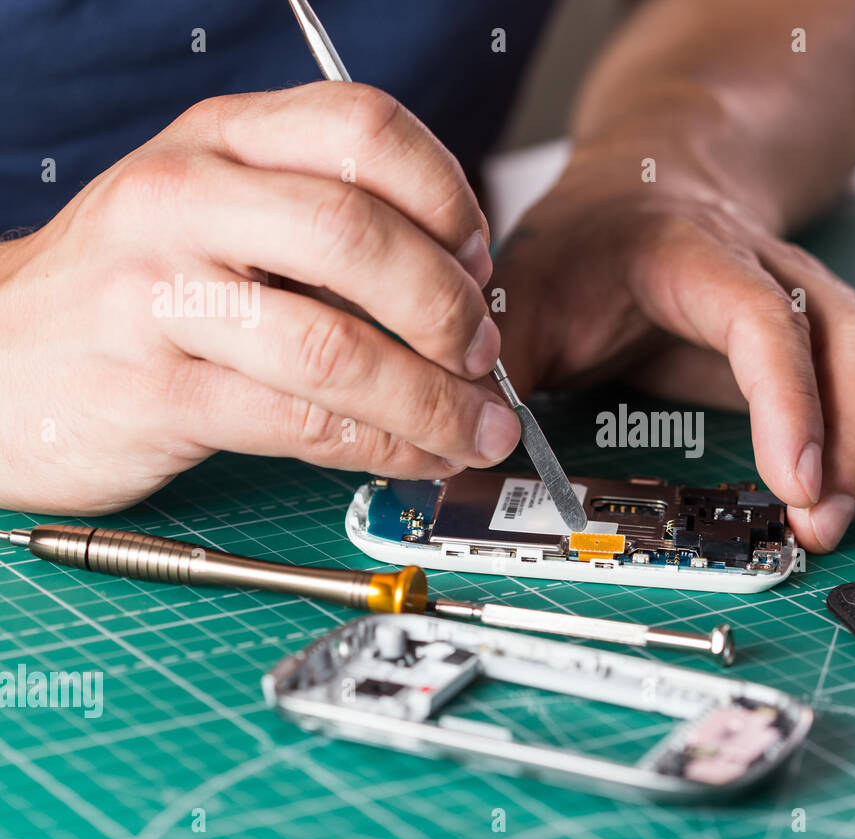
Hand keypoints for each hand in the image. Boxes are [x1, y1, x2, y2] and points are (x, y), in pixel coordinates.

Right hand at [0, 81, 518, 514]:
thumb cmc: (130, 289)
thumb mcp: (216, 214)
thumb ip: (322, 223)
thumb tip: (461, 284)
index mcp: (219, 140)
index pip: (363, 128)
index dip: (446, 194)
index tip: (477, 255)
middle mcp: (186, 200)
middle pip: (358, 234)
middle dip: (449, 306)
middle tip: (482, 350)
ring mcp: (160, 295)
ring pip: (338, 346)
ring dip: (434, 399)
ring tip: (476, 426)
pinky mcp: (155, 391)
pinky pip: (303, 422)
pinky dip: (383, 445)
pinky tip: (415, 453)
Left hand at [491, 156, 854, 552]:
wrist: (650, 183)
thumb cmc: (585, 250)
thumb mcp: (520, 296)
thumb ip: (492, 368)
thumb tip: (461, 457)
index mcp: (690, 255)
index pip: (764, 319)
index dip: (789, 402)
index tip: (795, 486)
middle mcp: (775, 269)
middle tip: (817, 532)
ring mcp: (820, 293)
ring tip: (846, 516)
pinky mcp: (842, 323)